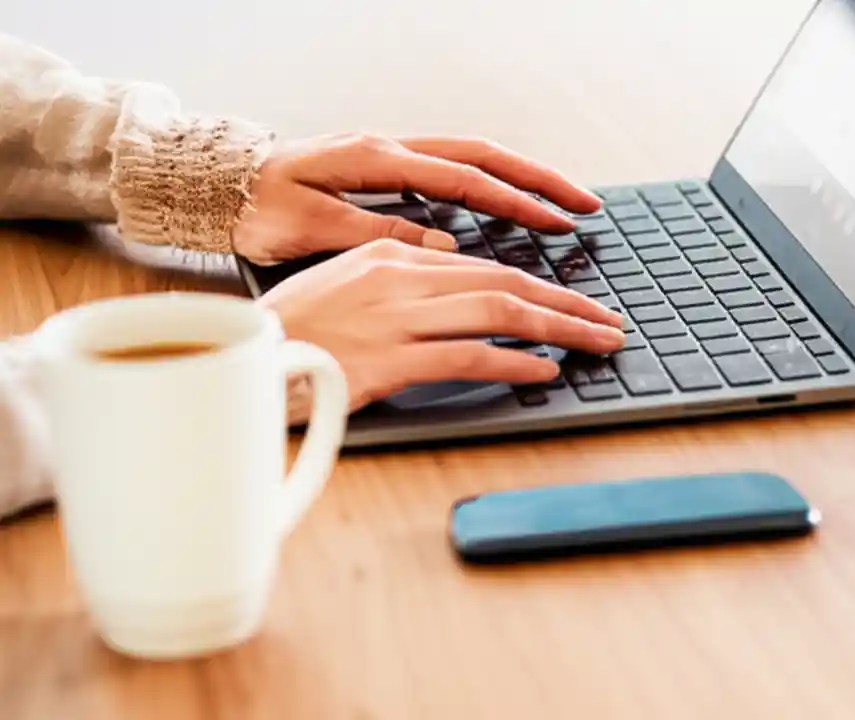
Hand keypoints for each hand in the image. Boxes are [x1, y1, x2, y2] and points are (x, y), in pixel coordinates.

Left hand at [233, 135, 600, 263]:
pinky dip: (489, 187)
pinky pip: (451, 173)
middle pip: (485, 156)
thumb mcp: (310, 226)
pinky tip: (508, 208)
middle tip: (585, 205)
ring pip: (472, 160)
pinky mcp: (383, 170)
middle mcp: (391, 149)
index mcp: (378, 159)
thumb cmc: (255, 207)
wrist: (214, 186)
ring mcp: (389, 156)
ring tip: (562, 206)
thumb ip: (381, 232)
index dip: (518, 202)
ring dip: (520, 181)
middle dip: (540, 181)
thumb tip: (446, 246)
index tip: (558, 222)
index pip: (467, 178)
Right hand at [258, 238, 625, 410]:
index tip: (574, 302)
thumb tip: (454, 292)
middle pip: (504, 283)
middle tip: (609, 321)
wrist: (242, 360)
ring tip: (597, 343)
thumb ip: (400, 285)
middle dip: (567, 304)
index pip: (482, 267)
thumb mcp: (344, 288)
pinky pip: (469, 356)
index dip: (537, 285)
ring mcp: (396, 318)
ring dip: (559, 329)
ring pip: (499, 313)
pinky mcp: (391, 360)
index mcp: (390, 257)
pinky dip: (514, 361)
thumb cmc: (290, 331)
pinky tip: (544, 369)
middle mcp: (399, 278)